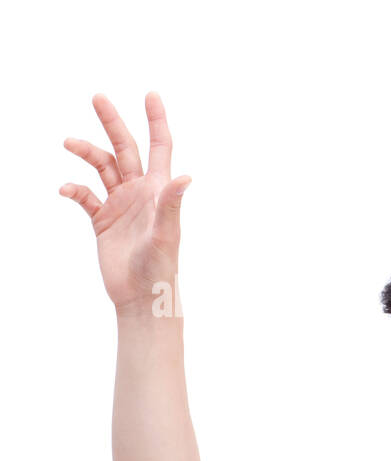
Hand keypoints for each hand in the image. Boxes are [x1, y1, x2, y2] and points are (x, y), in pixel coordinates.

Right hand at [59, 92, 190, 314]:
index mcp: (159, 190)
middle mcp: (140, 193)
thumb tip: (185, 176)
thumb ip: (172, 203)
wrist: (141, 297)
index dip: (156, 121)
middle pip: (125, 149)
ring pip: (102, 167)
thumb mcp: (167, 233)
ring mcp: (120, 205)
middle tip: (98, 96)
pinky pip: (85, 196)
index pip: (159, 147)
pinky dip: (74, 188)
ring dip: (86, 152)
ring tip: (68, 141)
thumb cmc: (161, 268)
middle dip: (113, 122)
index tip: (150, 94)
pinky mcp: (102, 221)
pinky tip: (66, 189)